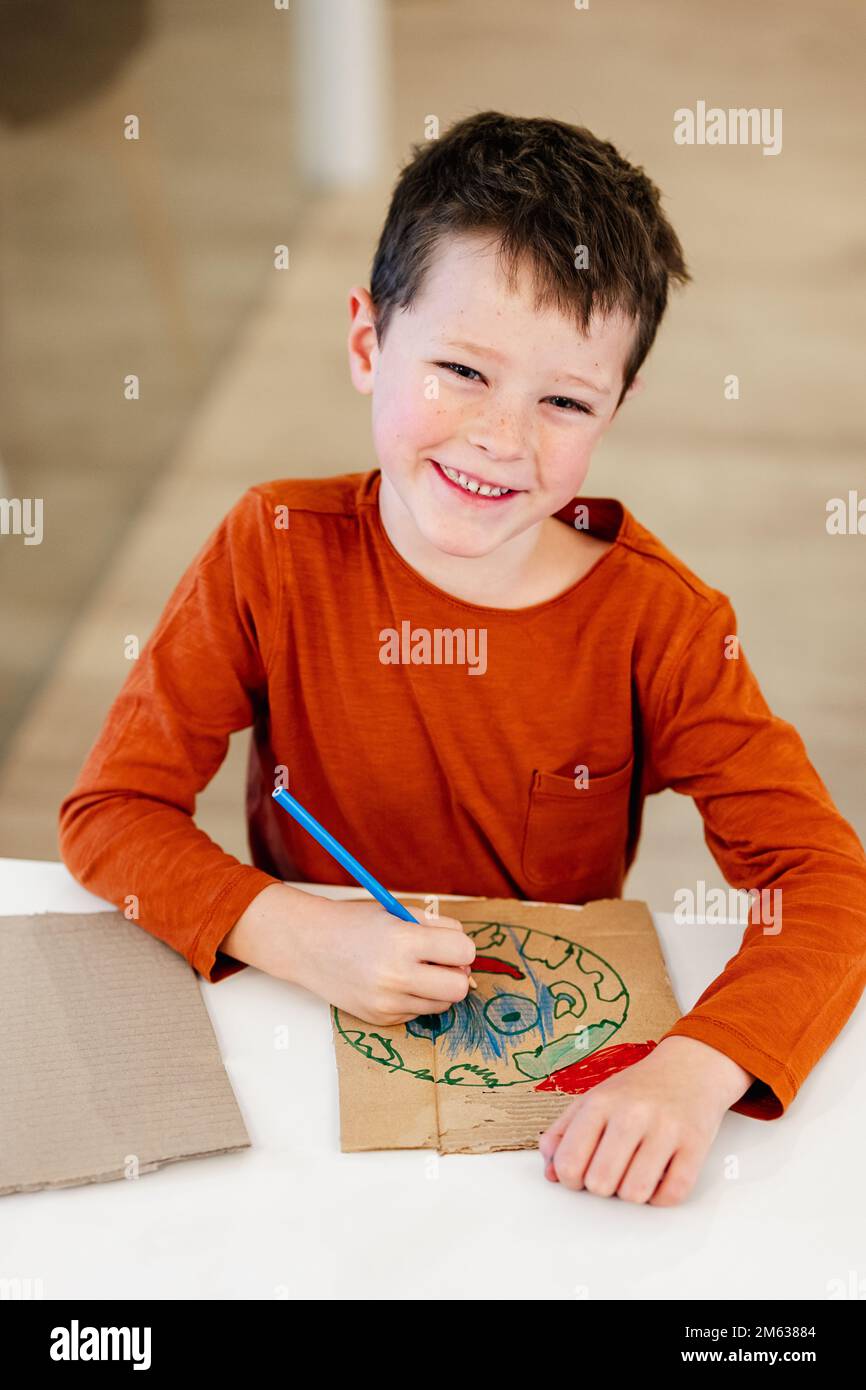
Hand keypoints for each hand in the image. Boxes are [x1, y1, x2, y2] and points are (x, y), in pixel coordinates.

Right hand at [296, 897, 475, 1022]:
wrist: (309, 945)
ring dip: (436, 988)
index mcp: (403, 941)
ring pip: (441, 1004)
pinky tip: (392, 982)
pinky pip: (418, 1013)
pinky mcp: (380, 1019)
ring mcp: (386, 1002)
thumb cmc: (356, 923)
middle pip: (459, 988)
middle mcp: (395, 976)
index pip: (463, 952)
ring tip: (412, 969)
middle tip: (441, 962)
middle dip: (457, 974)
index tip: (450, 944)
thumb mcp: (398, 913)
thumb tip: (468, 957)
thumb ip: (438, 929)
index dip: (462, 947)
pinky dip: (414, 998)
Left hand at [537, 1035, 754, 1205]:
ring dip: (632, 1193)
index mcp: (600, 1102)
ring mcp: (666, 1129)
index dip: (570, 1179)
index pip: (569, 1162)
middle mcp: (632, 1113)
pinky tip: (658, 1178)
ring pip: (635, 1193)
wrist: (690, 1067)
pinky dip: (661, 1197)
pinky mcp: (695, 1145)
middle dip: (602, 1187)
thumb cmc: (637, 1090)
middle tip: (612, 1171)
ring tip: (635, 1173)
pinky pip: (671, 1194)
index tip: (581, 1173)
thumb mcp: (593, 1099)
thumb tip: (550, 1172)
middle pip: (600, 1183)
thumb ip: (563, 1133)